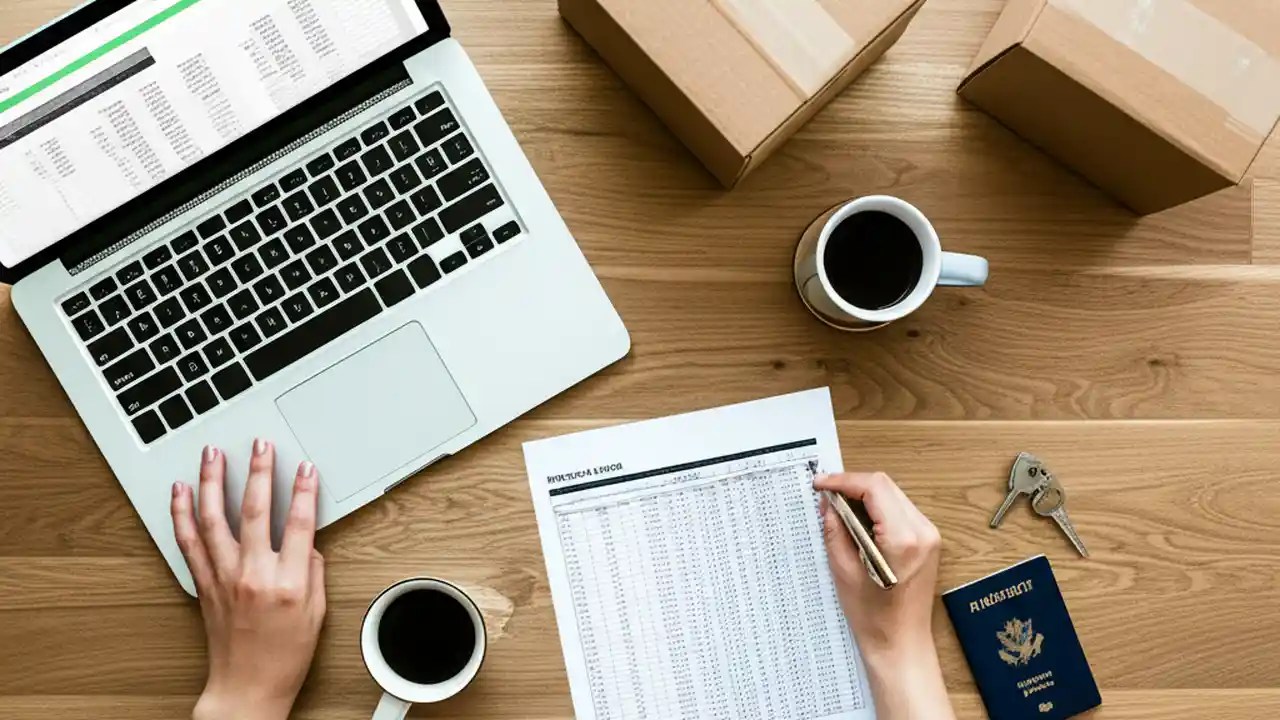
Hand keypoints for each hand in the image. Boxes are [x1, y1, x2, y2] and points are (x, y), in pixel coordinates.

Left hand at [171, 439, 326, 719]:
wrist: (246, 688)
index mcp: (288, 583)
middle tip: (260, 445)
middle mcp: (253, 576)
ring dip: (214, 482)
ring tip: (213, 454)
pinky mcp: (204, 584)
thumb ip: (313, 571)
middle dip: (259, 472)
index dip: (304, 491)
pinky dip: (182, 514)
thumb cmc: (284, 657)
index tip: (305, 468)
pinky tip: (181, 492)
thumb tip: (306, 540)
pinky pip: (189, 542)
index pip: (299, 523)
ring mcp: (224, 578)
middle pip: (256, 511)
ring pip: (214, 519)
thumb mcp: (317, 613)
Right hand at [815, 472, 953, 718]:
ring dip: (865, 496)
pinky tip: (858, 521)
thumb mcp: (844, 571)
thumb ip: (836, 530)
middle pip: (885, 486)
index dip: (843, 481)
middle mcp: (923, 531)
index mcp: (903, 539)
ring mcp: (930, 535)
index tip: (821, 485)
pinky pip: (900, 511)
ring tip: (838, 508)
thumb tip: (828, 503)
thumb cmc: (874, 618)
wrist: (901, 644)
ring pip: (893, 495)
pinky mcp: (928, 541)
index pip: (874, 488)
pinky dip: (877, 508)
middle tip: (825, 495)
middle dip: (853, 486)